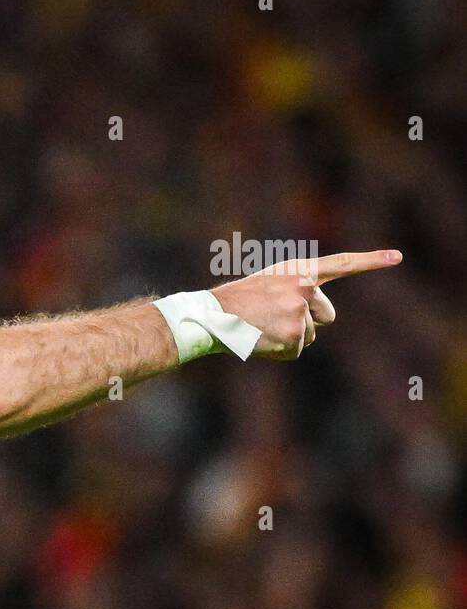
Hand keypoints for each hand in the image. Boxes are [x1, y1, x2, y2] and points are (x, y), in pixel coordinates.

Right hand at [210, 250, 401, 359]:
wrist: (211, 315)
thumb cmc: (236, 302)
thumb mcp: (270, 285)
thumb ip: (297, 292)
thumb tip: (315, 320)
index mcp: (299, 271)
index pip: (342, 264)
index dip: (372, 261)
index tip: (398, 257)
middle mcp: (305, 288)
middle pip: (325, 316)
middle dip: (306, 322)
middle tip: (271, 318)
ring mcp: (301, 312)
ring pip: (308, 336)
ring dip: (287, 337)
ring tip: (260, 327)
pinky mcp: (294, 335)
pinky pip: (294, 351)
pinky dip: (278, 351)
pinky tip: (259, 340)